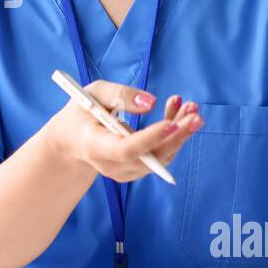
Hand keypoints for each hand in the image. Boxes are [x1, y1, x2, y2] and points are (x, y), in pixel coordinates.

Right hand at [49, 80, 202, 183]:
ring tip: (191, 107)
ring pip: (160, 157)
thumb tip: (151, 103)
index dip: (149, 139)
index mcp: (95, 146)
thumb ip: (120, 95)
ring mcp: (125, 173)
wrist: (72, 142)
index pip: (125, 149)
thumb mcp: (93, 94)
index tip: (171, 123)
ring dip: (180, 132)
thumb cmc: (82, 113)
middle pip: (150, 158)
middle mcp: (111, 166)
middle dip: (176, 136)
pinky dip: (173, 135)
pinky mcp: (137, 171)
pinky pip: (160, 155)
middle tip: (195, 115)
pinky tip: (179, 112)